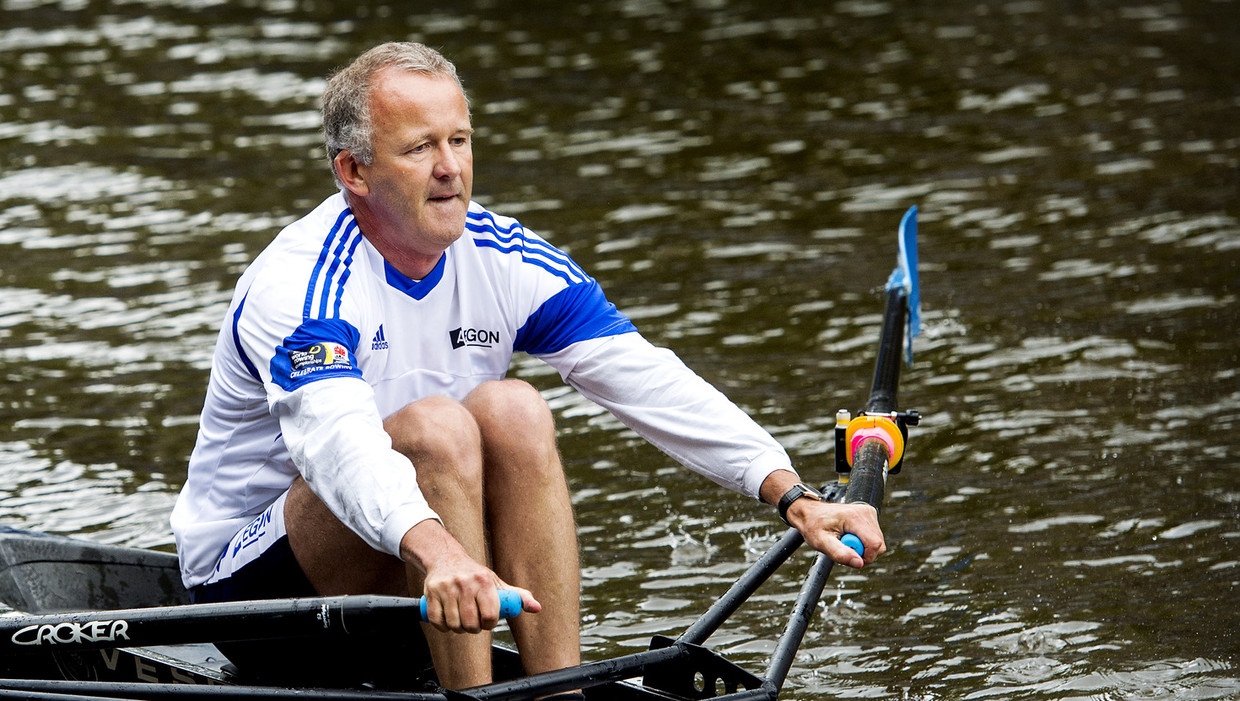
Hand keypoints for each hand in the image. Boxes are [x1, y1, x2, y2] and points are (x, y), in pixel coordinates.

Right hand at [401, 520, 541, 632]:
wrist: (446, 558)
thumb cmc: (475, 576)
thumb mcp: (497, 583)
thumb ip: (517, 597)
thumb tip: (537, 608)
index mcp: (484, 581)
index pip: (490, 615)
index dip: (489, 623)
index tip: (487, 620)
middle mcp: (464, 583)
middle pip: (470, 623)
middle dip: (473, 628)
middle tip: (473, 622)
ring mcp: (446, 588)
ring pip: (453, 624)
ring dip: (458, 628)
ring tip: (461, 619)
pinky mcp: (430, 593)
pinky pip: (436, 621)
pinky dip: (442, 626)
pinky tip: (448, 619)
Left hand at [785, 498, 885, 568]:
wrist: (811, 513)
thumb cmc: (814, 526)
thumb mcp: (821, 542)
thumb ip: (840, 554)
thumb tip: (859, 564)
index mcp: (855, 517)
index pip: (875, 544)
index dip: (865, 557)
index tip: (848, 556)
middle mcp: (865, 512)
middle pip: (878, 545)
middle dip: (862, 553)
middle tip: (843, 547)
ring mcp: (869, 513)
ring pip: (877, 543)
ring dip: (862, 548)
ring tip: (844, 541)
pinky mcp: (870, 516)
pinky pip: (874, 538)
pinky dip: (863, 542)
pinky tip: (849, 537)